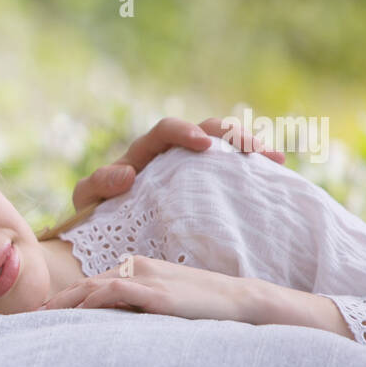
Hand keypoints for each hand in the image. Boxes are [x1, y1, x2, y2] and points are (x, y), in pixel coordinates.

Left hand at [40, 255, 267, 323]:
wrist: (239, 302)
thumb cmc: (202, 307)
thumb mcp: (162, 303)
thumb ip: (136, 307)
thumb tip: (110, 328)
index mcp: (134, 268)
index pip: (90, 283)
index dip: (64, 299)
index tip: (42, 315)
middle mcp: (134, 267)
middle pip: (83, 284)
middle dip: (55, 302)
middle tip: (29, 319)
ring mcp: (145, 277)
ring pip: (92, 286)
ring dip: (64, 304)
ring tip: (42, 320)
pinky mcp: (155, 292)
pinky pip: (113, 292)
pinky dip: (91, 303)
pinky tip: (74, 317)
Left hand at [70, 117, 284, 211]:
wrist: (105, 236)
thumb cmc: (95, 214)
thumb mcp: (88, 200)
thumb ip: (97, 184)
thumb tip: (127, 174)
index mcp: (144, 153)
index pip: (166, 130)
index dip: (185, 131)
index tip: (203, 145)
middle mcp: (172, 156)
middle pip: (208, 130)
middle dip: (232, 134)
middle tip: (253, 149)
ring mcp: (193, 171)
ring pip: (226, 149)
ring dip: (250, 149)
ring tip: (273, 159)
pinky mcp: (207, 188)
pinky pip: (233, 174)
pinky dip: (252, 173)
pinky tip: (276, 179)